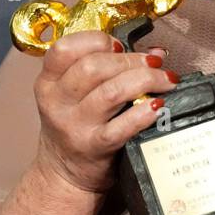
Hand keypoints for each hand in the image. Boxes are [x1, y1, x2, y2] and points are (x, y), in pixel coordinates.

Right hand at [31, 30, 178, 194]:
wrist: (63, 174)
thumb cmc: (75, 126)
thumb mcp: (75, 95)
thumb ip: (107, 69)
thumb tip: (155, 52)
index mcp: (48, 82)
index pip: (65, 49)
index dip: (98, 40)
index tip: (121, 45)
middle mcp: (57, 102)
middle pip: (94, 67)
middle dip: (132, 60)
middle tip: (155, 63)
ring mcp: (74, 126)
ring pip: (112, 92)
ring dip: (145, 80)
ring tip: (165, 80)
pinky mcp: (94, 147)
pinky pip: (122, 126)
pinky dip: (144, 113)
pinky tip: (158, 106)